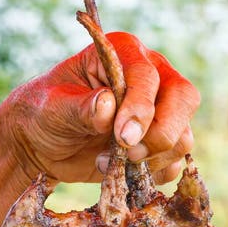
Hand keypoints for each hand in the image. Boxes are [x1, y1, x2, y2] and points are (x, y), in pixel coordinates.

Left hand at [1, 32, 199, 185]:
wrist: (43, 143)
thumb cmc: (45, 113)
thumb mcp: (53, 107)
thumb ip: (80, 107)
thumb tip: (107, 106)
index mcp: (124, 53)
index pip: (148, 76)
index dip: (141, 108)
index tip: (122, 137)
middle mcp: (152, 77)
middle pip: (184, 100)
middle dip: (160, 133)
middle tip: (127, 153)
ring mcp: (160, 111)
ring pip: (183, 135)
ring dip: (152, 158)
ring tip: (110, 162)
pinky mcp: (158, 143)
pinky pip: (176, 161)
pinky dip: (155, 173)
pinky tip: (123, 172)